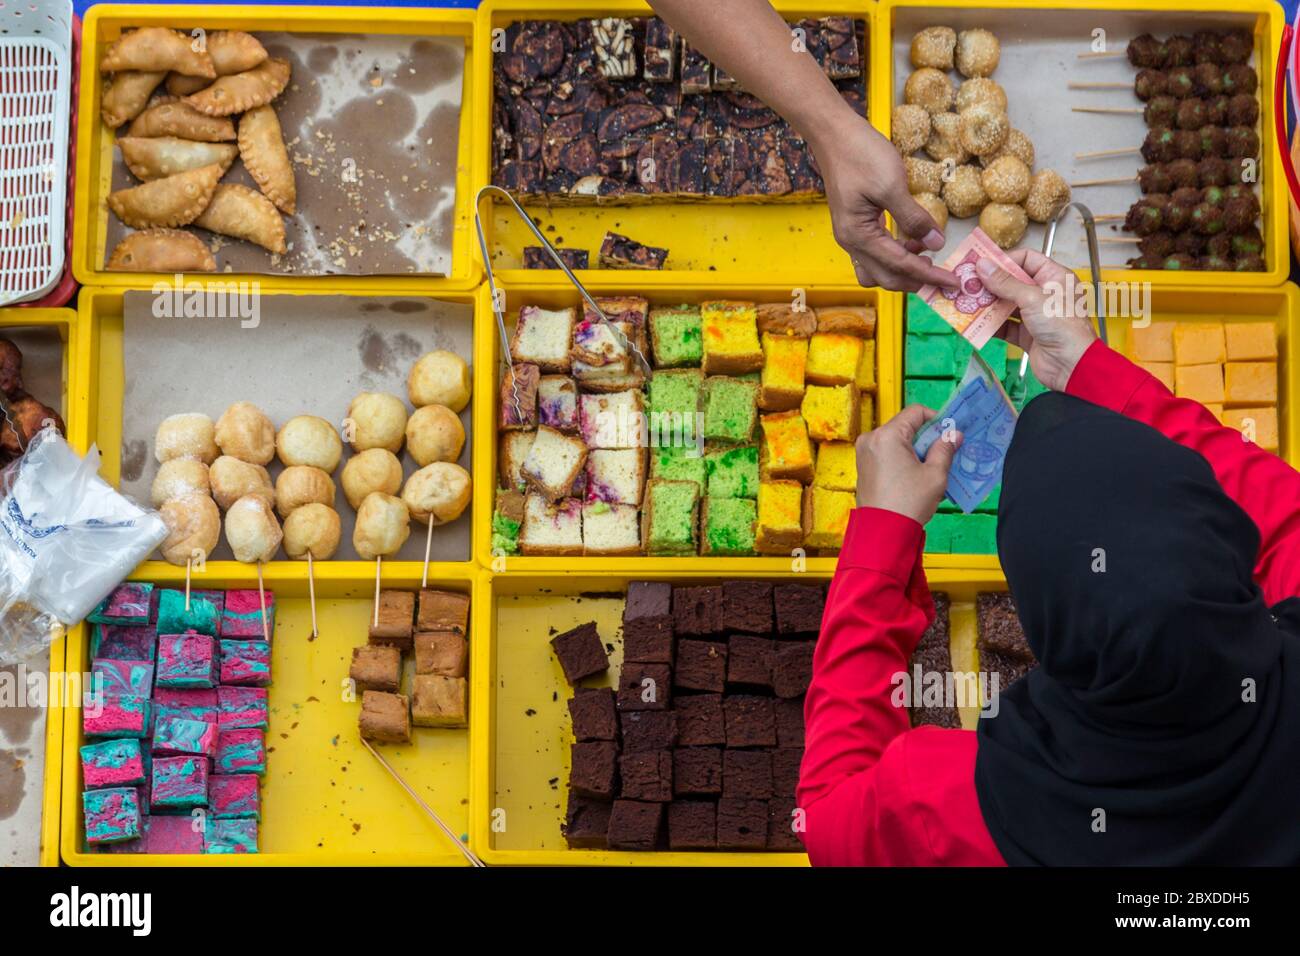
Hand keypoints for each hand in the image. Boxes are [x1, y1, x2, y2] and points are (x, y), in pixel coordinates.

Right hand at [809, 116, 960, 292]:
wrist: (833, 133)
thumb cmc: (859, 154)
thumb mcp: (891, 185)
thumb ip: (914, 218)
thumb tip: (936, 243)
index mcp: (858, 236)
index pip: (900, 265)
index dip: (929, 276)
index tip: (953, 284)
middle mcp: (851, 242)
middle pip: (885, 277)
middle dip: (915, 281)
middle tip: (944, 279)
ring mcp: (851, 235)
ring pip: (878, 270)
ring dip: (903, 271)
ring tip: (928, 259)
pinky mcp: (855, 225)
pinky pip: (875, 253)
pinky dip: (895, 256)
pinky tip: (912, 242)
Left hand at [856, 405, 960, 525]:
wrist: (884, 533)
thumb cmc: (909, 503)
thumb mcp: (935, 474)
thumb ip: (945, 449)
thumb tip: (954, 434)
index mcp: (887, 436)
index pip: (915, 412)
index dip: (936, 419)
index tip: (948, 433)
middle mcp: (871, 439)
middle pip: (905, 426)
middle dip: (926, 437)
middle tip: (942, 454)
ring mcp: (864, 453)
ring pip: (897, 440)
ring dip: (915, 449)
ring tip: (929, 470)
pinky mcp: (863, 466)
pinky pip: (887, 453)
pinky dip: (902, 459)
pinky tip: (915, 477)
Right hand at [980, 250, 1098, 391]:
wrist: (1070, 364)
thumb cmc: (1063, 326)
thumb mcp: (1032, 298)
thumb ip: (1005, 283)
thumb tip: (983, 266)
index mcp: (1055, 278)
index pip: (1027, 260)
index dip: (1005, 260)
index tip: (983, 263)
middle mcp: (1045, 294)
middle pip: (1012, 282)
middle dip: (990, 284)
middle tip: (968, 283)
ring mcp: (1035, 315)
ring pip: (1006, 304)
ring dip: (988, 304)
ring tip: (968, 301)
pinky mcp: (1026, 334)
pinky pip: (1005, 326)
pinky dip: (991, 325)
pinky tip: (976, 323)